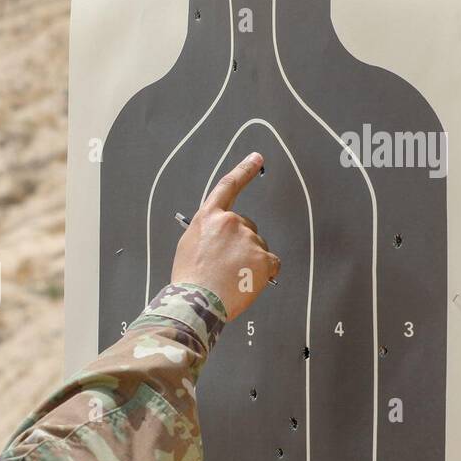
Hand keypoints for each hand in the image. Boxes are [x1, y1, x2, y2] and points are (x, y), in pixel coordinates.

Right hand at [170, 152, 279, 319]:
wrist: (197, 302)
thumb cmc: (190, 280)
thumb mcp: (189, 246)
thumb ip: (207, 233)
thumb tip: (219, 237)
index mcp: (209, 218)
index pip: (228, 186)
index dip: (243, 170)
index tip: (256, 158)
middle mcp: (231, 223)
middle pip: (247, 227)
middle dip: (242, 244)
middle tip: (227, 267)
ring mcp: (249, 239)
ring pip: (258, 247)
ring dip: (250, 262)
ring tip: (232, 279)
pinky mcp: (263, 257)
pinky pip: (271, 263)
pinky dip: (263, 274)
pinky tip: (247, 282)